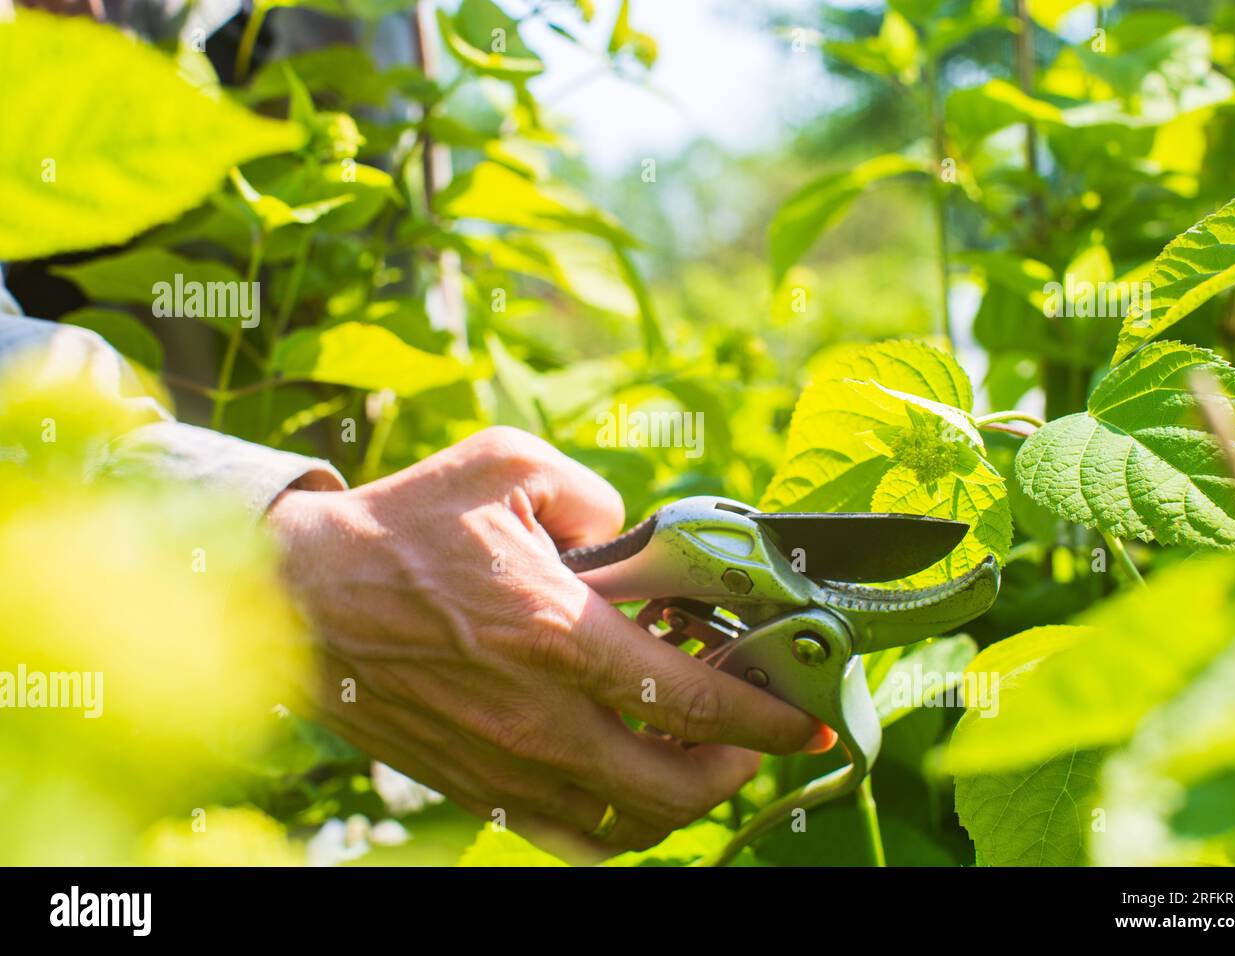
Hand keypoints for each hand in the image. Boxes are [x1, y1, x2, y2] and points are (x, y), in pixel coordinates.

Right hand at [268, 427, 829, 860]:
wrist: (297, 594)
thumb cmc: (406, 525)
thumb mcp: (510, 467)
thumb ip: (599, 499)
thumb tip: (640, 544)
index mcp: (559, 632)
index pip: (697, 700)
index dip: (770, 717)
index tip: (810, 716)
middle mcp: (540, 715)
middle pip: (675, 788)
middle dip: (737, 769)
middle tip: (752, 737)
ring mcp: (504, 764)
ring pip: (626, 827)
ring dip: (679, 801)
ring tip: (691, 757)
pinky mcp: (471, 787)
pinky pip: (563, 842)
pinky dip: (613, 829)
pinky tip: (623, 788)